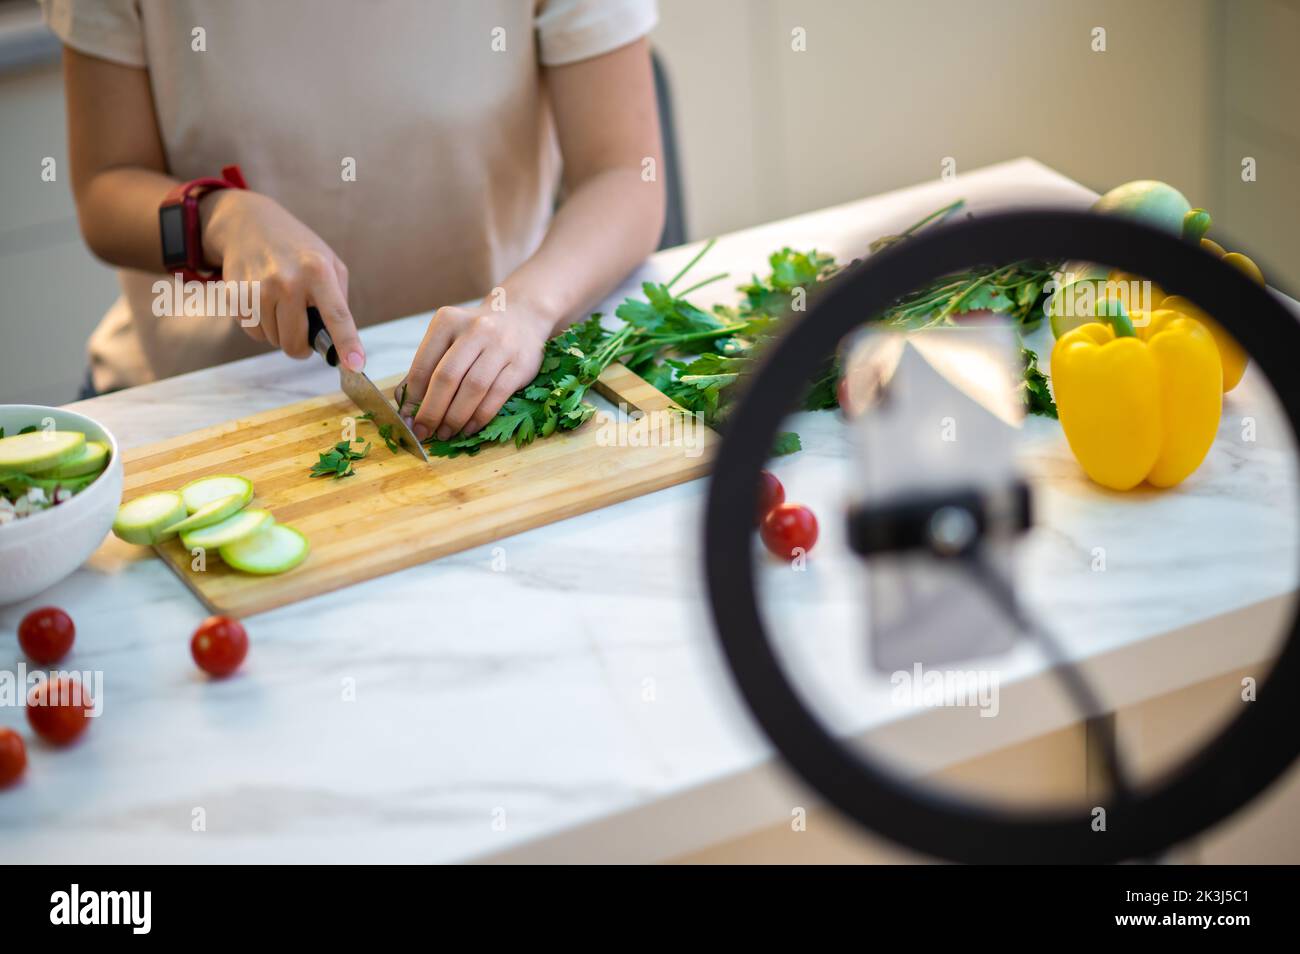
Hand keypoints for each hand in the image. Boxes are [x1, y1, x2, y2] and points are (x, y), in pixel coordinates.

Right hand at [201, 190, 363, 369]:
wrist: (249, 223)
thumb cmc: (297, 248)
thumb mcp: (330, 262)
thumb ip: (338, 301)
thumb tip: (337, 342)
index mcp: (317, 272)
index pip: (337, 316)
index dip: (347, 344)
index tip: (355, 365)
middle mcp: (286, 281)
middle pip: (295, 342)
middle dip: (302, 346)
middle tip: (305, 331)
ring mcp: (257, 289)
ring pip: (273, 340)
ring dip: (280, 332)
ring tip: (281, 304)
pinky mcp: (235, 295)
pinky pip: (253, 333)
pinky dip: (262, 326)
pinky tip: (264, 302)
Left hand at [397, 301, 553, 440]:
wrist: (522, 317)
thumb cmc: (476, 336)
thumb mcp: (449, 339)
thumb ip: (428, 367)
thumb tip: (408, 408)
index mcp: (448, 321)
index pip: (424, 364)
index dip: (413, 396)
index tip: (407, 419)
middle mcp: (475, 329)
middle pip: (447, 377)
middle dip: (432, 411)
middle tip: (423, 432)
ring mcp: (500, 345)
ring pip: (473, 388)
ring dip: (456, 417)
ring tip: (446, 433)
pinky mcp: (520, 364)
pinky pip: (497, 395)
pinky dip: (480, 417)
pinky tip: (469, 428)